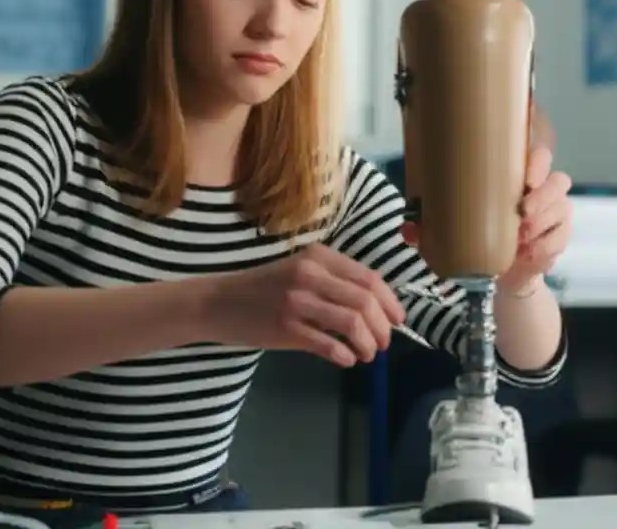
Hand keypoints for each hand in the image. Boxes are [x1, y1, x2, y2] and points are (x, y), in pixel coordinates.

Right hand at [205, 243, 404, 366]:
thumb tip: (376, 308)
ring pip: (351, 323)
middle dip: (382, 327)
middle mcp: (310, 274)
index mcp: (319, 256)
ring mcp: (297, 301)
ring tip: (367, 354)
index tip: (398, 320)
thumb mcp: (300, 271)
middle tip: (383, 343)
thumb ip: (334, 283)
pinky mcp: (285, 328)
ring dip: (367, 343)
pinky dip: (344, 355)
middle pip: (365, 301)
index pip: (369, 278)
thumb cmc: (264, 288)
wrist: (218, 302)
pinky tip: (347, 359)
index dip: (390, 302)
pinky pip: (328, 344)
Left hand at [399, 145, 572, 293]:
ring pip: (561, 210)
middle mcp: (542, 190)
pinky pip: (560, 240)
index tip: (526, 175)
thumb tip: (408, 228)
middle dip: (543, 195)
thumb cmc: (477, 236)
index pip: (538, 155)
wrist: (500, 273)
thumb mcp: (452, 229)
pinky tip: (527, 255)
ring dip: (543, 224)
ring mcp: (555, 214)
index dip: (538, 161)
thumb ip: (430, 228)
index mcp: (517, 176)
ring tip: (521, 237)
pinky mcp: (560, 239)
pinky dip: (544, 248)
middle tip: (522, 211)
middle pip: (558, 181)